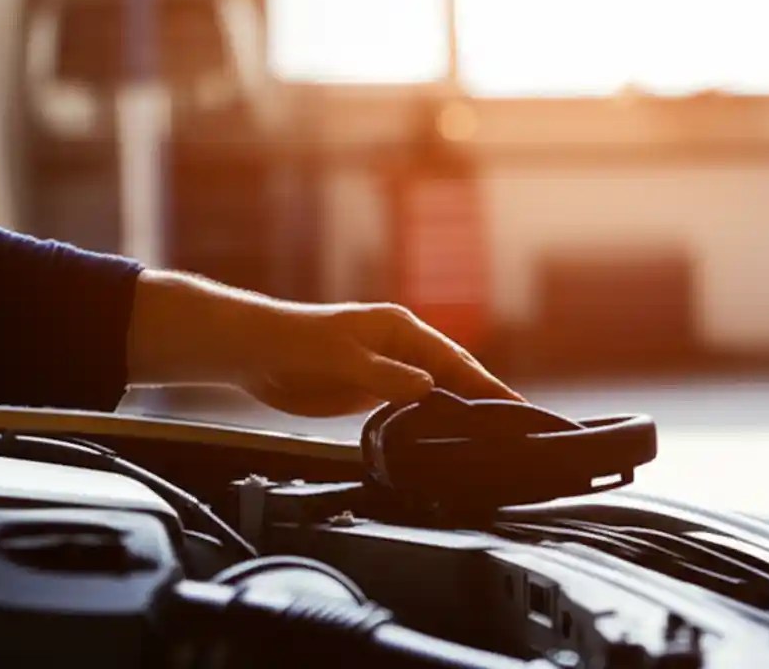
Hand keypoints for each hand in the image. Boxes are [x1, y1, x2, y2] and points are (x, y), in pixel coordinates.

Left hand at [127, 271, 520, 416]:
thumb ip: (386, 375)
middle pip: (452, 376)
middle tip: (514, 427)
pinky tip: (443, 440)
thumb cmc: (297, 341)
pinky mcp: (371, 389)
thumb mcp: (345, 358)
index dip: (486, 383)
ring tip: (489, 438)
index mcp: (401, 329)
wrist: (254, 352)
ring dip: (459, 412)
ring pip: (435, 393)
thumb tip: (429, 387)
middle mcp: (401, 347)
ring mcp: (387, 369)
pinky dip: (430, 421)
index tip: (514, 405)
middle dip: (483, 399)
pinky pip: (410, 407)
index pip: (455, 359)